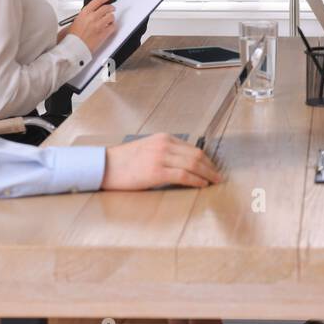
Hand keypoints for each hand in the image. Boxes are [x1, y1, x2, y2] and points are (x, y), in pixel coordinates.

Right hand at [70, 0, 115, 51]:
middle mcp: (92, 17)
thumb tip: (85, 17)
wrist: (73, 49)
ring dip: (111, 18)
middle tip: (112, 8)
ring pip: (111, 17)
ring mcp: (98, 25)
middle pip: (106, 8)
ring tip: (109, 20)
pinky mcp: (103, 34)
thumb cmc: (71, 38)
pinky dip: (112, 26)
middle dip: (111, 7)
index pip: (97, 1)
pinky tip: (109, 28)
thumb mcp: (72, 23)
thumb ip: (80, 18)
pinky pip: (112, 27)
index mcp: (84, 13)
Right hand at [101, 133, 223, 189]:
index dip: (206, 159)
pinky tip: (202, 185)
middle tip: (219, 176)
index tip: (212, 168)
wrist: (104, 166)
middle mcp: (164, 145)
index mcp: (163, 138)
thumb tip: (184, 163)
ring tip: (214, 182)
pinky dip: (196, 181)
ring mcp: (160, 158)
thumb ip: (165, 152)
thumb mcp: (147, 149)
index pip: (192, 148)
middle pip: (197, 155)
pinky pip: (183, 175)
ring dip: (207, 174)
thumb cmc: (124, 162)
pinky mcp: (156, 172)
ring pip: (193, 164)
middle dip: (211, 167)